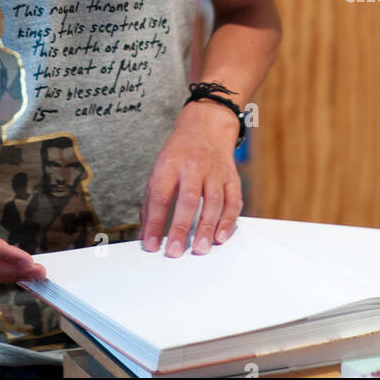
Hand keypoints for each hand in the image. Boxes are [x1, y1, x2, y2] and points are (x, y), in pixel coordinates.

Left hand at [140, 102, 242, 256]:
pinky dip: (228, 221)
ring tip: (200, 249)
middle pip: (188, 199)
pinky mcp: (232, 178)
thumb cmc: (179, 155)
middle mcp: (193, 167)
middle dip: (181, 228)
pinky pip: (233, 201)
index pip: (161, 196)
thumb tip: (146, 235)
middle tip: (175, 252)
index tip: (151, 245)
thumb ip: (152, 203)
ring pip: (213, 201)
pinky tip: (220, 237)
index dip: (155, 222)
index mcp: (170, 164)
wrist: (206, 127)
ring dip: (206, 228)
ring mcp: (215, 172)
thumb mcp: (159, 170)